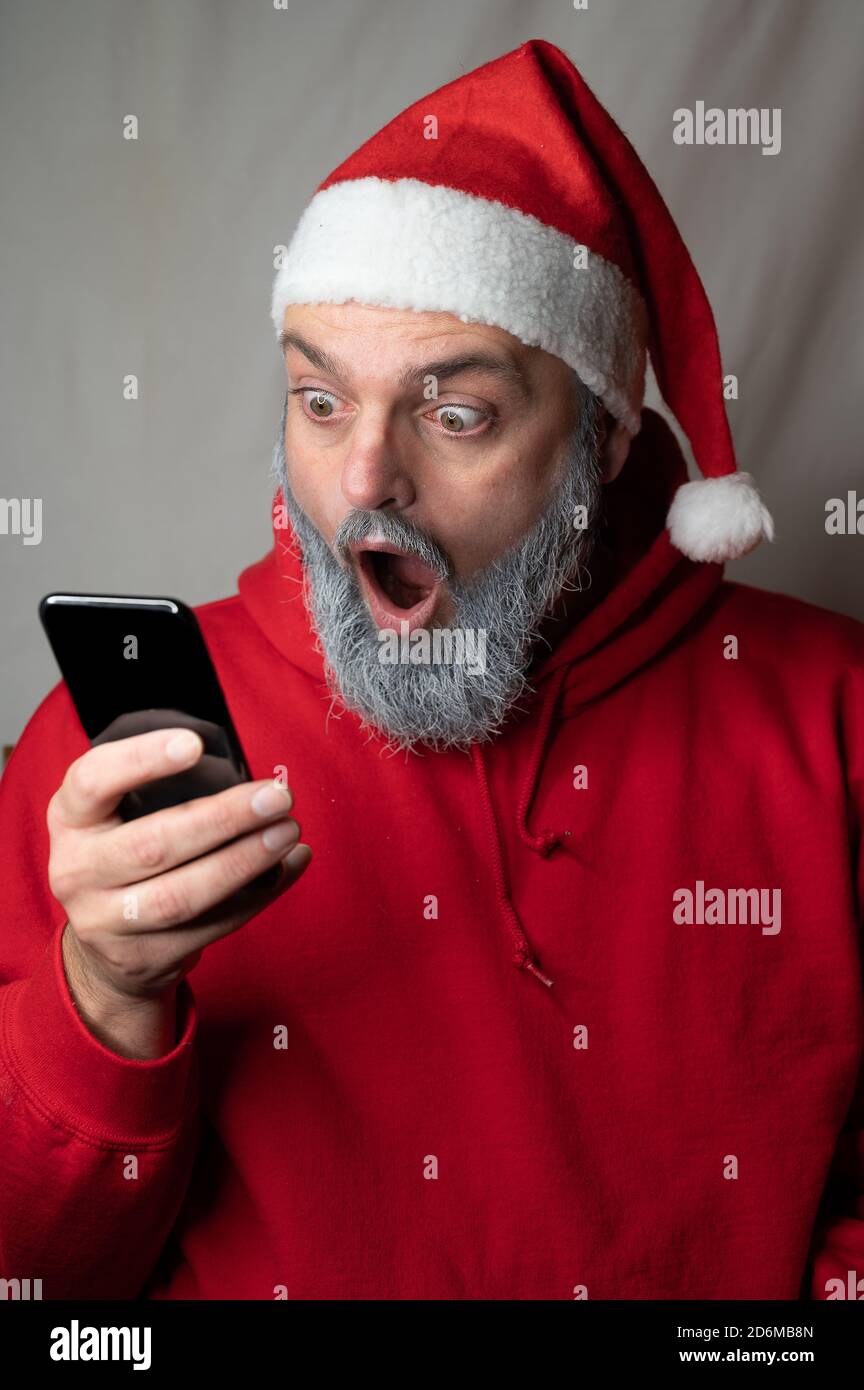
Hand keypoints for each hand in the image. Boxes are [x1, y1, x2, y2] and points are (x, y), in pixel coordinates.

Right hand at [48, 727, 310, 1005]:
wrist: (106, 950)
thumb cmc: (125, 855)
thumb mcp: (117, 815)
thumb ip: (160, 789)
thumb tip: (248, 772)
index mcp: (71, 818)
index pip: (92, 781)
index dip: (141, 760)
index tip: (195, 744)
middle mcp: (77, 870)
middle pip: (152, 845)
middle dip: (223, 818)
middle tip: (276, 797)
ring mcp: (105, 921)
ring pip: (182, 896)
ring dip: (244, 862)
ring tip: (287, 832)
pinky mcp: (143, 958)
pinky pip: (210, 926)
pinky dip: (257, 895)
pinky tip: (287, 866)